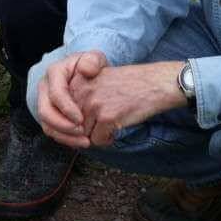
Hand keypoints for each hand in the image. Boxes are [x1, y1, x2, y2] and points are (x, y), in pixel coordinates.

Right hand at [36, 51, 108, 148]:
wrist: (89, 75)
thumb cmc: (92, 67)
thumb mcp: (95, 59)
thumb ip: (93, 61)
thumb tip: (85, 70)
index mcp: (54, 72)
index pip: (55, 94)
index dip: (67, 109)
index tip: (82, 120)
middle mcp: (45, 87)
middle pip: (45, 112)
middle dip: (63, 126)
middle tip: (82, 132)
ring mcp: (45, 102)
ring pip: (47, 125)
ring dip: (64, 136)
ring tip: (84, 141)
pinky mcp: (49, 115)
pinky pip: (53, 131)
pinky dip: (66, 139)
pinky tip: (81, 142)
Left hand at [70, 60, 185, 147]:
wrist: (155, 83)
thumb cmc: (130, 84)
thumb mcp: (99, 80)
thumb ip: (81, 95)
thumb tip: (70, 122)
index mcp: (78, 81)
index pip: (65, 110)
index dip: (77, 119)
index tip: (88, 120)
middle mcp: (82, 91)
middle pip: (73, 124)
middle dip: (86, 129)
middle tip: (101, 126)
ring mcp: (93, 104)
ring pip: (84, 134)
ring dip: (97, 134)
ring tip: (111, 126)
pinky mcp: (106, 117)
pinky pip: (97, 140)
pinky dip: (107, 139)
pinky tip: (116, 130)